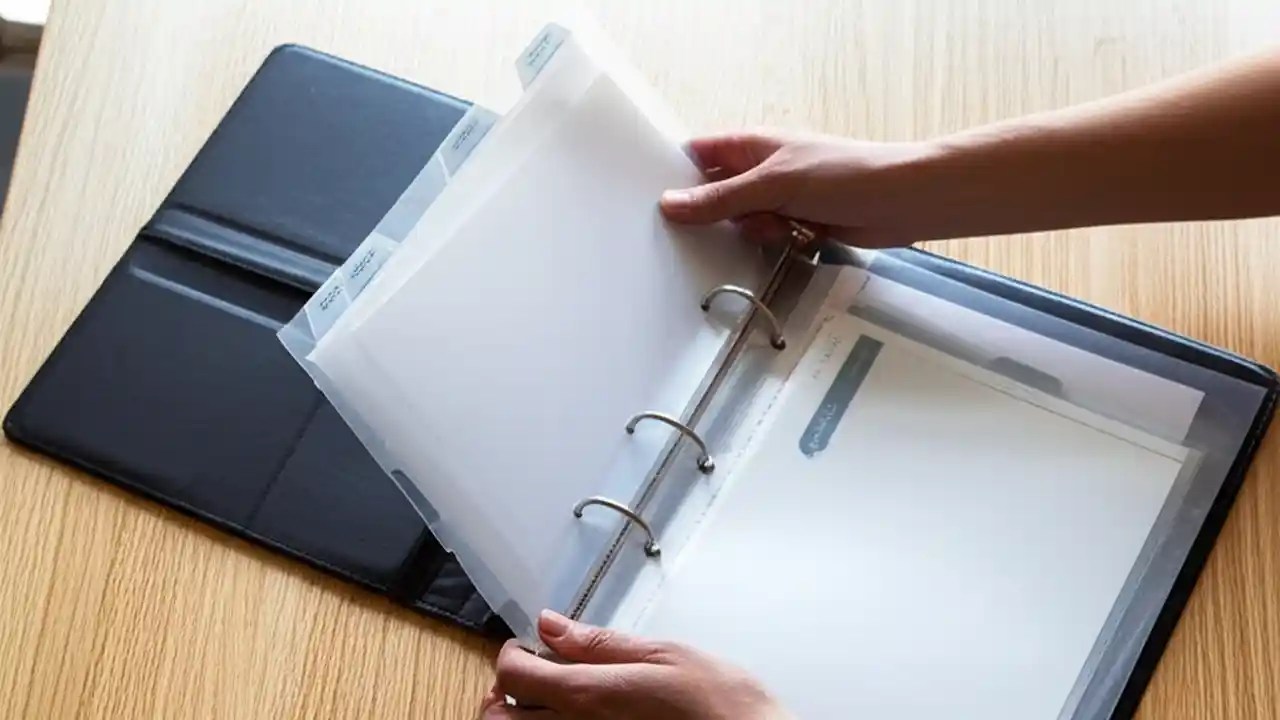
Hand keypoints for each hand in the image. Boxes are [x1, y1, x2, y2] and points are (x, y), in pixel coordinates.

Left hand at [480, 611, 789, 719]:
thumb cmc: (722, 707)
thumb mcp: (663, 654)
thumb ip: (599, 643)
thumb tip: (551, 625)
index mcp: (587, 696)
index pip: (511, 674)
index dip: (513, 654)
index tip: (531, 646)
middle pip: (498, 719)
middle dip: (505, 694)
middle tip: (532, 677)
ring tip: (551, 705)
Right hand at [660, 128, 936, 247]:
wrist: (901, 202)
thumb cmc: (843, 175)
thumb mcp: (772, 184)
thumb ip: (720, 199)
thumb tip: (669, 204)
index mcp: (749, 146)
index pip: (697, 154)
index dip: (674, 175)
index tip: (652, 201)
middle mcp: (759, 170)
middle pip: (713, 195)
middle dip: (710, 215)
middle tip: (714, 226)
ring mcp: (777, 199)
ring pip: (738, 223)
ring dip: (750, 232)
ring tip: (778, 227)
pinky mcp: (795, 226)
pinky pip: (764, 239)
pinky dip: (773, 243)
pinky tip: (795, 239)